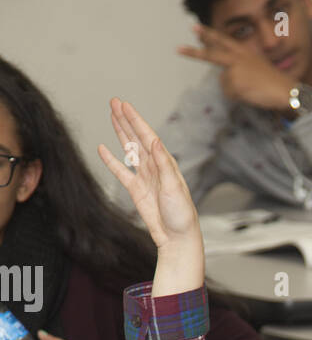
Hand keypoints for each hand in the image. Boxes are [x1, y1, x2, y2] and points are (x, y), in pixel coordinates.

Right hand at [97, 99, 200, 252]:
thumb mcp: (175, 187)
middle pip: (136, 137)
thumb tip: (155, 141)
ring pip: (129, 149)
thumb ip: (164, 163)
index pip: (147, 136)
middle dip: (125, 119)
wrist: (177, 237)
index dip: (135, 120)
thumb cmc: (182, 214)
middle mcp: (155, 167)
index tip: (124, 105)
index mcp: (166, 163)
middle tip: (114, 102)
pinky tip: (102, 148)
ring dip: (120, 132)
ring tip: (111, 115)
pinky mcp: (136, 190)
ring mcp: (144, 177)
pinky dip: (111, 160)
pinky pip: (121, 172)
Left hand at [178, 25, 294, 111]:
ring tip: (252, 89)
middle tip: (177, 49)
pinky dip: (238, 97)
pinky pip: (229, 94)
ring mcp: (235, 70)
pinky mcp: (235, 82)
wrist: (286, 90)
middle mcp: (237, 58)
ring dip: (235, 90)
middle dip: (193, 53)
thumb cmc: (274, 81)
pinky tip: (251, 94)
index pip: (223, 41)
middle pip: (212, 55)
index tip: (194, 28)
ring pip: (224, 83)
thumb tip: (224, 78)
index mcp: (244, 52)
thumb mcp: (256, 68)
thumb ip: (239, 68)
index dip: (208, 34)